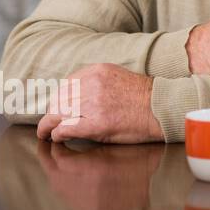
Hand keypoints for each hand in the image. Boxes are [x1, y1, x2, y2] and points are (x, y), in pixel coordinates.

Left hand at [35, 63, 162, 143]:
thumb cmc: (143, 96)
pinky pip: (65, 129)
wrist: (163, 108)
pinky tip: (57, 138)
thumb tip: (72, 96)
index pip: (65, 85)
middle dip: (51, 113)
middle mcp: (92, 85)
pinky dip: (57, 135)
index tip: (56, 108)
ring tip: (46, 133)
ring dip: (49, 126)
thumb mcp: (116, 77)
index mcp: (96, 71)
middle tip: (47, 124)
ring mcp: (93, 104)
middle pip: (58, 100)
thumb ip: (94, 82)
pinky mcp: (96, 124)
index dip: (58, 99)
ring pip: (57, 115)